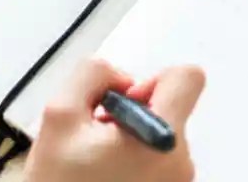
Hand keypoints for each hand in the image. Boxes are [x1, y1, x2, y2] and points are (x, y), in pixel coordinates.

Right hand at [24, 59, 204, 181]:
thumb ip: (93, 75)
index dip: (150, 81)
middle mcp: (182, 163)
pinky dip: (136, 163)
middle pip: (171, 109)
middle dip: (132, 114)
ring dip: (131, 140)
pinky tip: (106, 178)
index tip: (122, 106)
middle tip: (96, 139)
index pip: (188, 77)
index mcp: (163, 138)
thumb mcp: (60, 114)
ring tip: (97, 164)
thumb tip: (122, 79)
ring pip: (162, 136)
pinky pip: (160, 164)